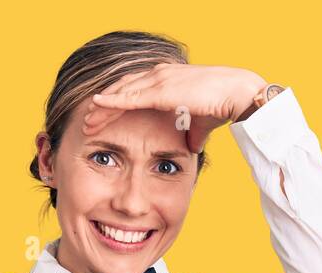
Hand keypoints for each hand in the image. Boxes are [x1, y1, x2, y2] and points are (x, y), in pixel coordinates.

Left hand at [83, 63, 266, 153]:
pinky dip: (110, 102)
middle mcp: (158, 75)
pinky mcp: (160, 89)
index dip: (117, 103)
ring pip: (121, 92)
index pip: (134, 89)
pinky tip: (96, 106)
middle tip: (87, 120)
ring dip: (102, 107)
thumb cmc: (222, 105)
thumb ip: (192, 133)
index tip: (103, 118)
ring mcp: (158, 79)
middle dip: (104, 106)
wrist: (235, 94)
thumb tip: (191, 148)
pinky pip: (128, 96)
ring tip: (86, 120)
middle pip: (122, 89)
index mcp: (166, 80)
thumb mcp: (201, 122)